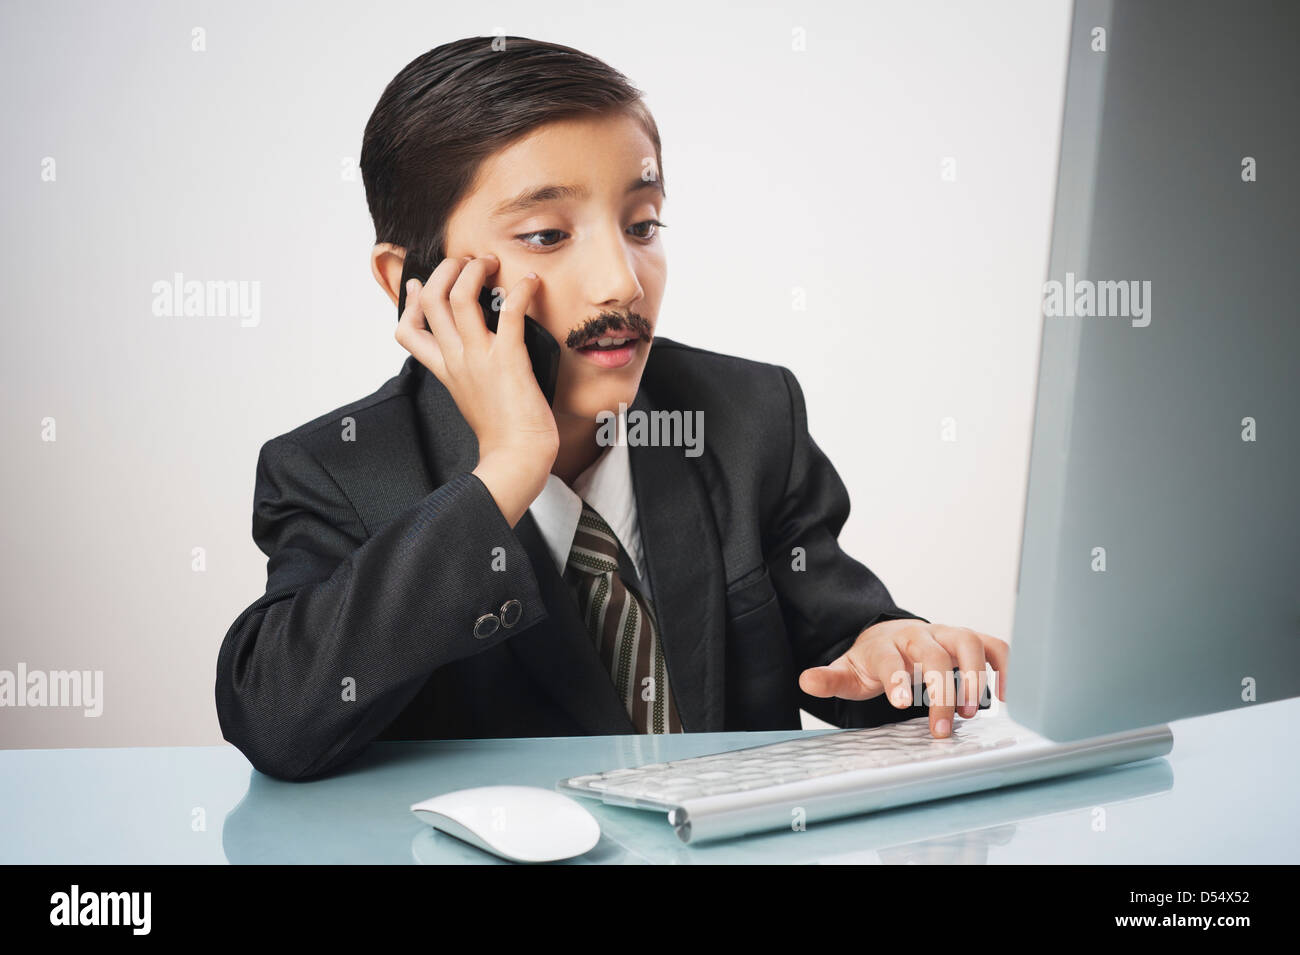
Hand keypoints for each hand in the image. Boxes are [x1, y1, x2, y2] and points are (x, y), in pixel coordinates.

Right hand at [396, 253, 558, 524]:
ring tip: (491, 262)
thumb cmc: (503, 433)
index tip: (424, 284)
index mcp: (445, 370)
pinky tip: (532, 282)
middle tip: (467, 262)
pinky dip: (520, 289)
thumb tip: (471, 355)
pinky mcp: (508, 359)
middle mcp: (456, 360)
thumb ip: (466, 374)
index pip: (407, 331)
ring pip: (459, 296)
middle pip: (431, 300)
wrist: (516, 458)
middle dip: (446, 270)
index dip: (411, 302)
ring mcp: (479, 358)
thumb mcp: (472, 398)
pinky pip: (509, 311)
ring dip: (474, 271)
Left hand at [798, 619, 1008, 738]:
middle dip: (940, 690)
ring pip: (968, 642)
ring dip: (973, 676)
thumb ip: (829, 678)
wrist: (891, 637)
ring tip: (970, 712)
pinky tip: (1006, 696)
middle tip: (942, 727)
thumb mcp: (847, 671)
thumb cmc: (872, 660)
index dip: (896, 678)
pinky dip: (1005, 666)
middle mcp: (918, 634)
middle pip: (932, 652)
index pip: (890, 657)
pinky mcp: (969, 641)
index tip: (901, 704)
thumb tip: (806, 682)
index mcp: (885, 643)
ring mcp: (946, 635)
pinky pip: (995, 646)